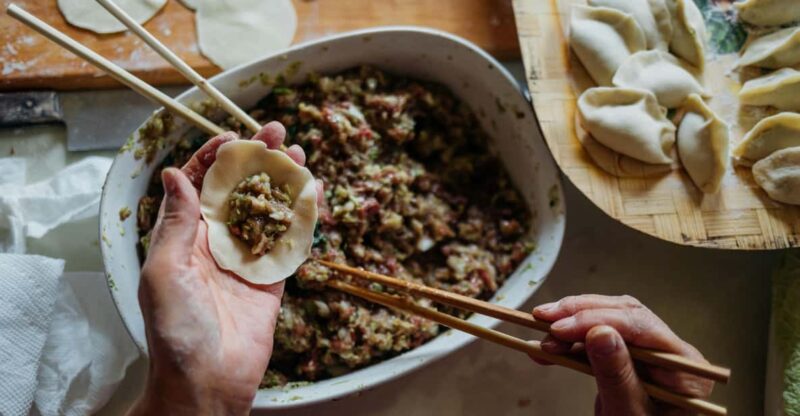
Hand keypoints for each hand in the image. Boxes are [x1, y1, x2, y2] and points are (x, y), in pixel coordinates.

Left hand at [130, 122, 315, 414]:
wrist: (207, 381)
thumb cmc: (175, 330)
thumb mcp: (164, 270)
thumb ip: (176, 222)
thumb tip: (176, 174)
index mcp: (185, 237)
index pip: (200, 185)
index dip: (215, 158)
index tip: (234, 137)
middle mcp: (216, 243)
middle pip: (239, 191)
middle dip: (257, 160)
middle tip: (277, 132)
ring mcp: (247, 259)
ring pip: (267, 210)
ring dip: (283, 181)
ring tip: (299, 154)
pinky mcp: (272, 279)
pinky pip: (289, 242)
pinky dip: (302, 217)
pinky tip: (312, 194)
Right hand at [531, 295, 713, 415]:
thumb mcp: (630, 415)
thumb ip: (617, 376)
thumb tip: (600, 332)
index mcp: (685, 367)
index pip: (642, 327)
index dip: (598, 320)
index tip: (561, 327)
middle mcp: (670, 354)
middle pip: (624, 315)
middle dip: (580, 315)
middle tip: (544, 320)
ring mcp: (649, 356)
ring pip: (608, 321)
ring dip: (571, 325)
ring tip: (543, 338)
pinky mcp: (627, 360)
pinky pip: (598, 340)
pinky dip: (571, 342)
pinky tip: (549, 348)